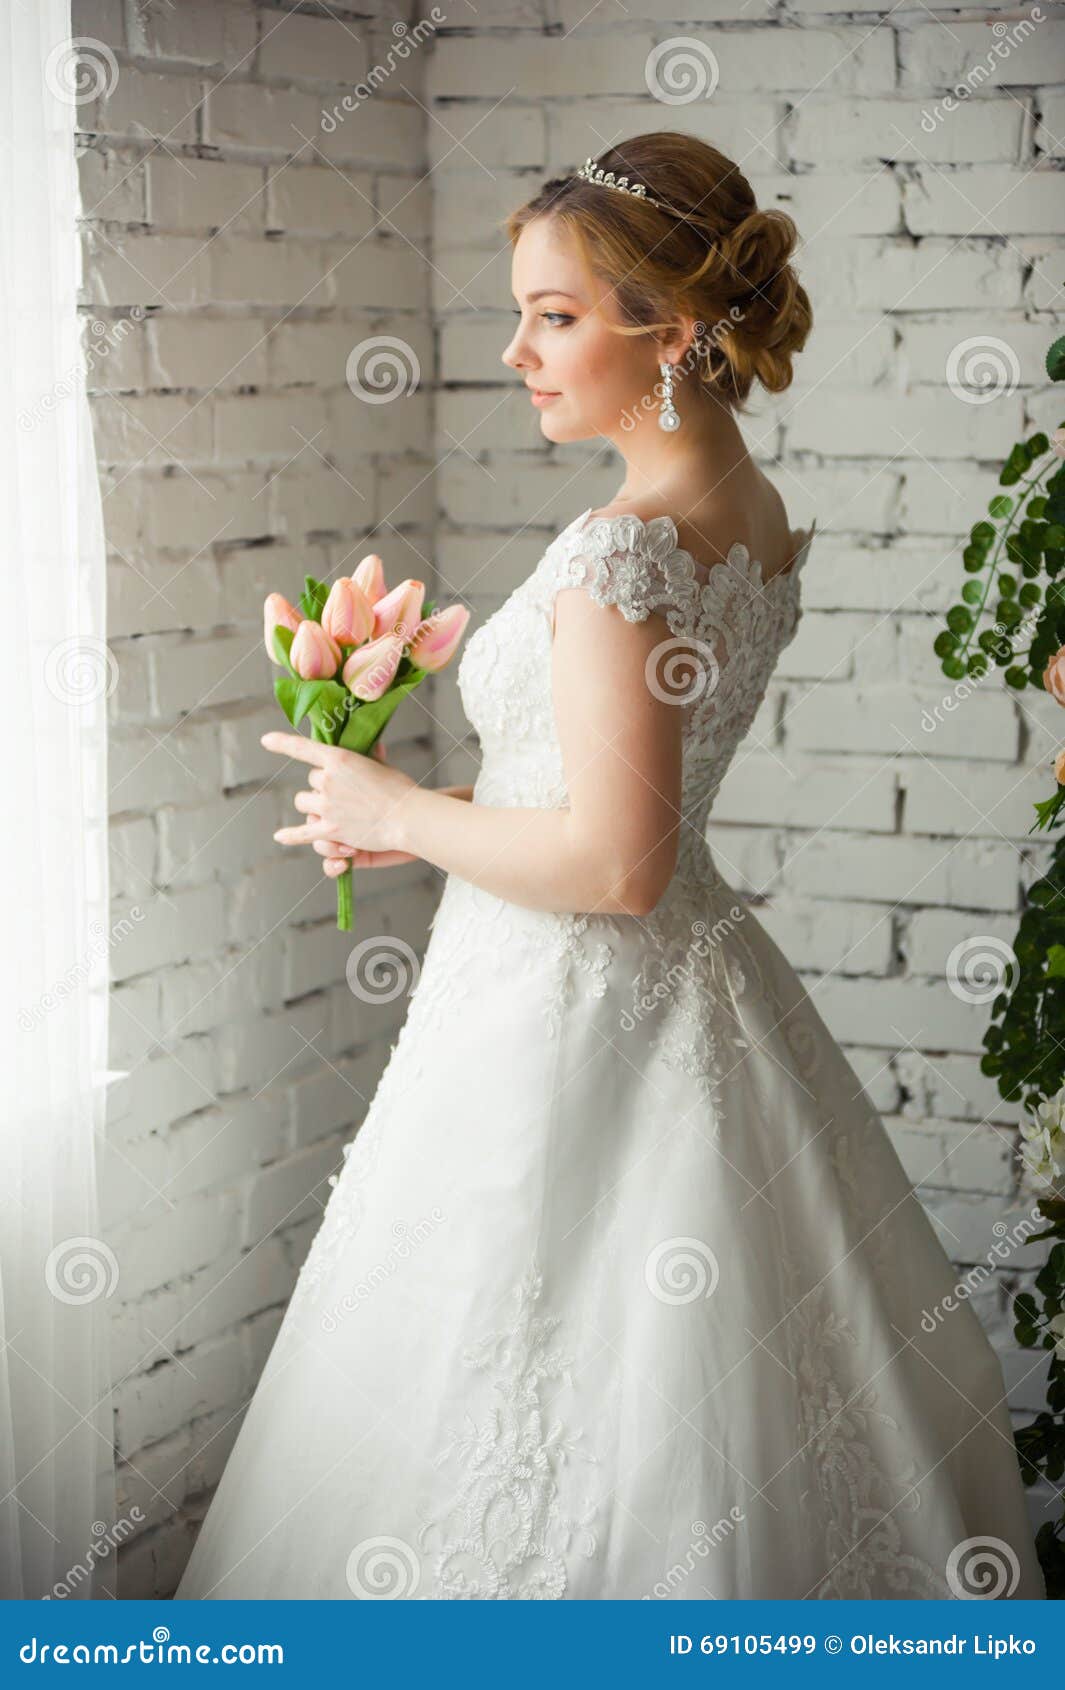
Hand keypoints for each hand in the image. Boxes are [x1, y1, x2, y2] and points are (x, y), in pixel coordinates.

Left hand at [262, 730, 416, 855]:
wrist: (408, 817)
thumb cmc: (400, 790)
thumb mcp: (382, 766)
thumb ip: (368, 758)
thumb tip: (373, 746)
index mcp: (339, 758)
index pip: (303, 748)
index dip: (282, 743)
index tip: (266, 741)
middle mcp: (327, 780)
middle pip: (311, 782)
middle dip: (324, 787)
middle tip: (346, 795)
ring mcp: (326, 806)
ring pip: (304, 803)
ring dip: (315, 807)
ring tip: (335, 812)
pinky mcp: (330, 830)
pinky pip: (302, 833)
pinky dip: (290, 835)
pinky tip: (280, 836)